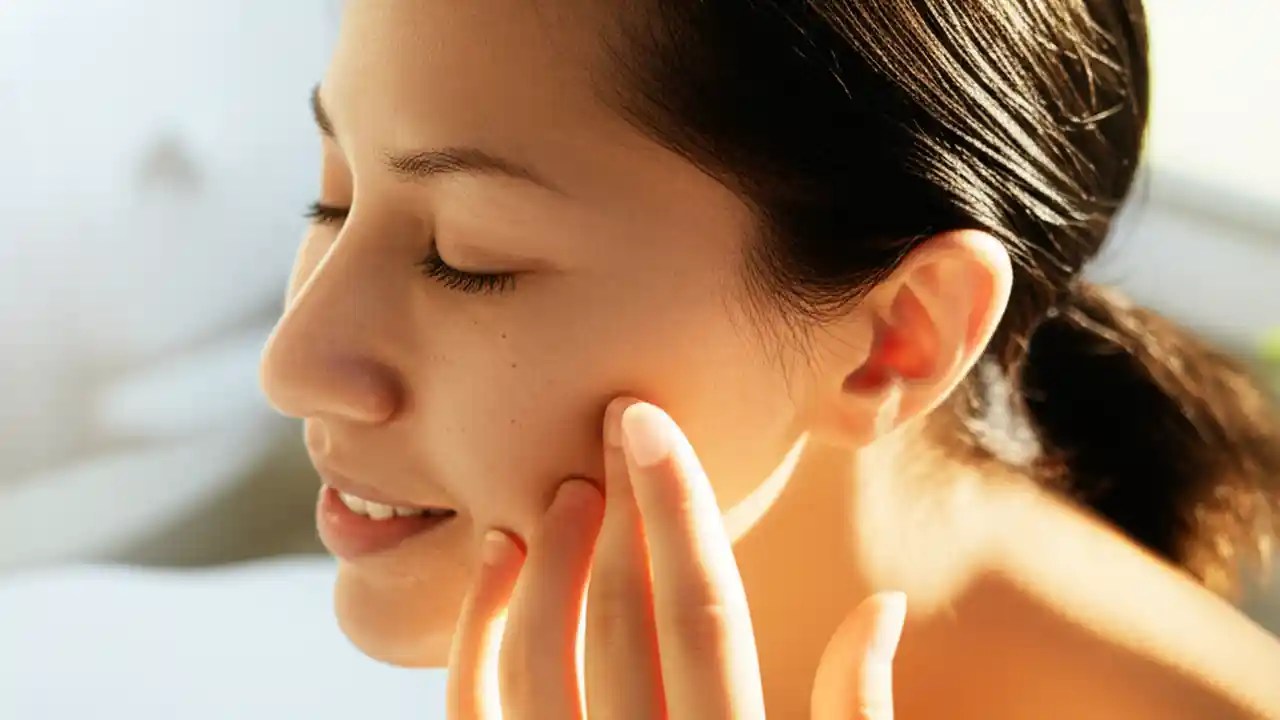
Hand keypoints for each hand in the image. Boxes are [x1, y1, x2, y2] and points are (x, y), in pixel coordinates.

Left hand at [446, 398, 906, 718]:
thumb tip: (883, 609)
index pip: (702, 612)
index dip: (677, 508)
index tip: (648, 421)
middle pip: (620, 619)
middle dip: (612, 512)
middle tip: (607, 427)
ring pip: (536, 660)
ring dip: (542, 563)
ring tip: (558, 493)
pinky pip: (473, 713)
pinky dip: (474, 635)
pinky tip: (494, 567)